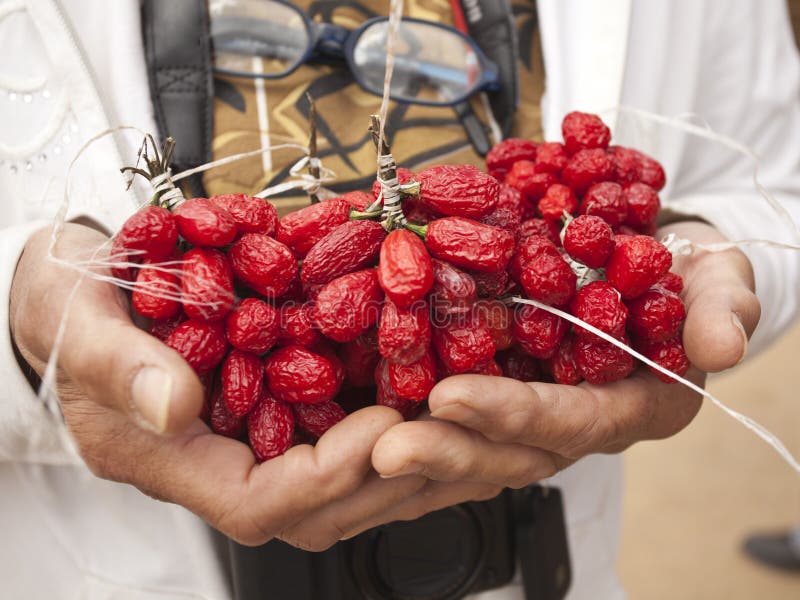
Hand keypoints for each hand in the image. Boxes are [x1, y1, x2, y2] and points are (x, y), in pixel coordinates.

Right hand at [10, 224, 498, 548]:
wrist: (78, 286)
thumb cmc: (66, 307)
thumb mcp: (76, 324)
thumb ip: (119, 368)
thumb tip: (176, 406)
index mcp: (174, 460)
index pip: (264, 505)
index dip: (328, 477)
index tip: (382, 425)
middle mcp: (227, 458)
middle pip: (324, 502)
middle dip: (391, 473)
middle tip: (449, 423)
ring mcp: (259, 433)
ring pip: (347, 473)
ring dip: (410, 452)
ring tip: (464, 414)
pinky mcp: (281, 400)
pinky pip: (346, 425)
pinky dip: (397, 413)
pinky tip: (439, 382)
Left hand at [371, 222, 759, 490]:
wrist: (655, 258)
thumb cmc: (688, 274)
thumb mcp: (720, 281)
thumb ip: (725, 309)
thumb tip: (722, 345)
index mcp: (626, 407)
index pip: (568, 423)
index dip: (514, 415)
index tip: (452, 397)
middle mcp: (572, 418)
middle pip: (506, 448)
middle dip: (447, 450)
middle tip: (383, 445)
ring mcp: (531, 401)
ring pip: (471, 437)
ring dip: (418, 438)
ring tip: (361, 434)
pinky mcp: (502, 380)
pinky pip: (453, 401)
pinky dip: (411, 402)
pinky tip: (363, 395)